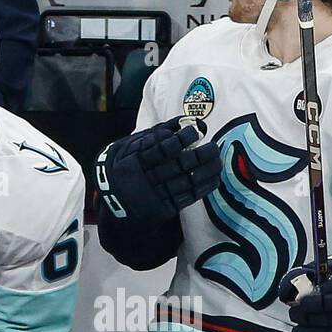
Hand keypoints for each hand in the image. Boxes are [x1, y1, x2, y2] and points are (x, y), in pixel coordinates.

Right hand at [95, 117, 221, 221]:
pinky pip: (188, 198)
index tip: (193, 132)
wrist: (113, 203)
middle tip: (213, 147)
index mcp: (132, 161)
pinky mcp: (164, 209)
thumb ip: (151, 134)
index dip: (178, 141)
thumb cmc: (124, 168)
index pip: (160, 149)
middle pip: (177, 166)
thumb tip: (180, 122)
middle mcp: (144, 180)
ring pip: (186, 182)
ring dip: (206, 171)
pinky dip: (203, 188)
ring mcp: (154, 196)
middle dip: (199, 156)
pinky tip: (214, 178)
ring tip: (218, 161)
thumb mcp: (126, 148)